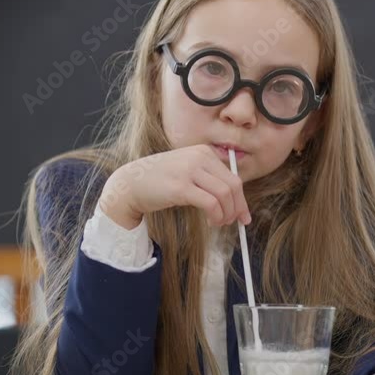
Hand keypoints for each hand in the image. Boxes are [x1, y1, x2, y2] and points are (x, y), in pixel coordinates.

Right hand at [98, 145, 250, 229]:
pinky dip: (216, 216)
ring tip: (219, 223)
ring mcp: (189, 171)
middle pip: (233, 185)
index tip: (244, 216)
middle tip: (234, 222)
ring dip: (227, 214)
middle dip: (237, 208)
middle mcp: (199, 157)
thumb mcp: (188, 172)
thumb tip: (235, 203)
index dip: (241, 200)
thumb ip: (209, 180)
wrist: (130, 183)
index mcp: (203, 152)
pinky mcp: (181, 187)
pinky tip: (211, 222)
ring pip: (224, 195)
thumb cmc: (160, 181)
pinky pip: (211, 203)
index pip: (233, 177)